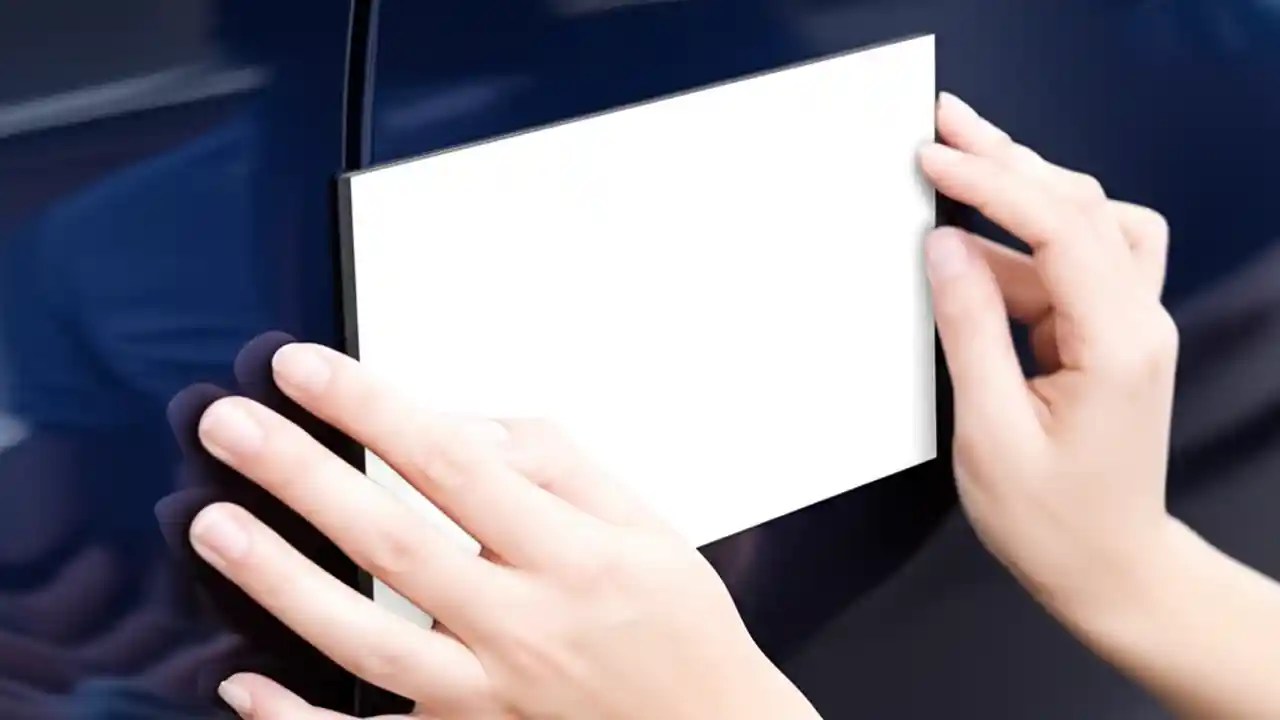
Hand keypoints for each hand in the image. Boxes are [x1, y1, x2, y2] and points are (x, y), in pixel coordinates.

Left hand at [187, 344, 818, 719]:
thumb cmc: (678, 626)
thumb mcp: (643, 523)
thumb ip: (554, 465)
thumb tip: (458, 429)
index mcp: (574, 557)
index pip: (453, 465)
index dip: (371, 409)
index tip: (307, 370)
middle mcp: (526, 628)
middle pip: (393, 544)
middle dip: (302, 476)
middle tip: (230, 427)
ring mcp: (491, 697)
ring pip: (366, 643)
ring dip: (281, 582)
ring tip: (215, 525)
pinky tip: (245, 683)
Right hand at [921, 94, 1178, 621]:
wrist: (1112, 569)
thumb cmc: (1054, 521)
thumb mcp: (990, 432)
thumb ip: (969, 331)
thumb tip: (944, 249)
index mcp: (1118, 344)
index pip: (1060, 228)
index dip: (993, 184)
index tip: (932, 159)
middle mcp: (1137, 321)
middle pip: (1080, 206)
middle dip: (1008, 160)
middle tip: (945, 123)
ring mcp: (1129, 324)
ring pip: (1082, 226)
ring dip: (1021, 191)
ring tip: (958, 164)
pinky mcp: (1108, 335)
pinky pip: (1070, 265)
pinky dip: (1024, 242)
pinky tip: (977, 242)